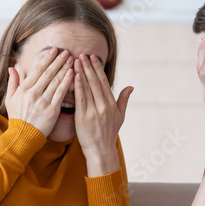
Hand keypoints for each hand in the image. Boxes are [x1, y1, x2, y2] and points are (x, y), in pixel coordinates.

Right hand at [5, 49, 72, 136]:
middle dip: (58, 60)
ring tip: (72, 59)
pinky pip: (61, 93)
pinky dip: (67, 82)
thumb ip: (12, 82)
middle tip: (66, 51)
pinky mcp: (52, 110)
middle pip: (48, 73)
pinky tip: (73, 74)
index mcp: (24, 89)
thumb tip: (13, 67)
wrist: (22, 137)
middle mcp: (33, 93)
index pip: (37, 70)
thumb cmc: (17, 118)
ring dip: (64, 69)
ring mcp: (43, 101)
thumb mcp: (10, 99)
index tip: (54, 50)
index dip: (47, 58)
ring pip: (56, 81)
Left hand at [74, 53, 132, 175]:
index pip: (104, 82)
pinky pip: (80, 98)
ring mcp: (93, 111)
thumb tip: (130, 87)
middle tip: (82, 54)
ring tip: (75, 60)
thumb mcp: (120, 117)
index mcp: (112, 104)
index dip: (98, 68)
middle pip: (95, 82)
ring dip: (81, 72)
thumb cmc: (109, 134)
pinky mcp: (83, 117)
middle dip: (88, 67)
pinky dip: (77, 86)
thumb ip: (124, 100)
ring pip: (87, 87)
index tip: (92, 57)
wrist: (101, 151)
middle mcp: (104, 106)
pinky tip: (74, 75)